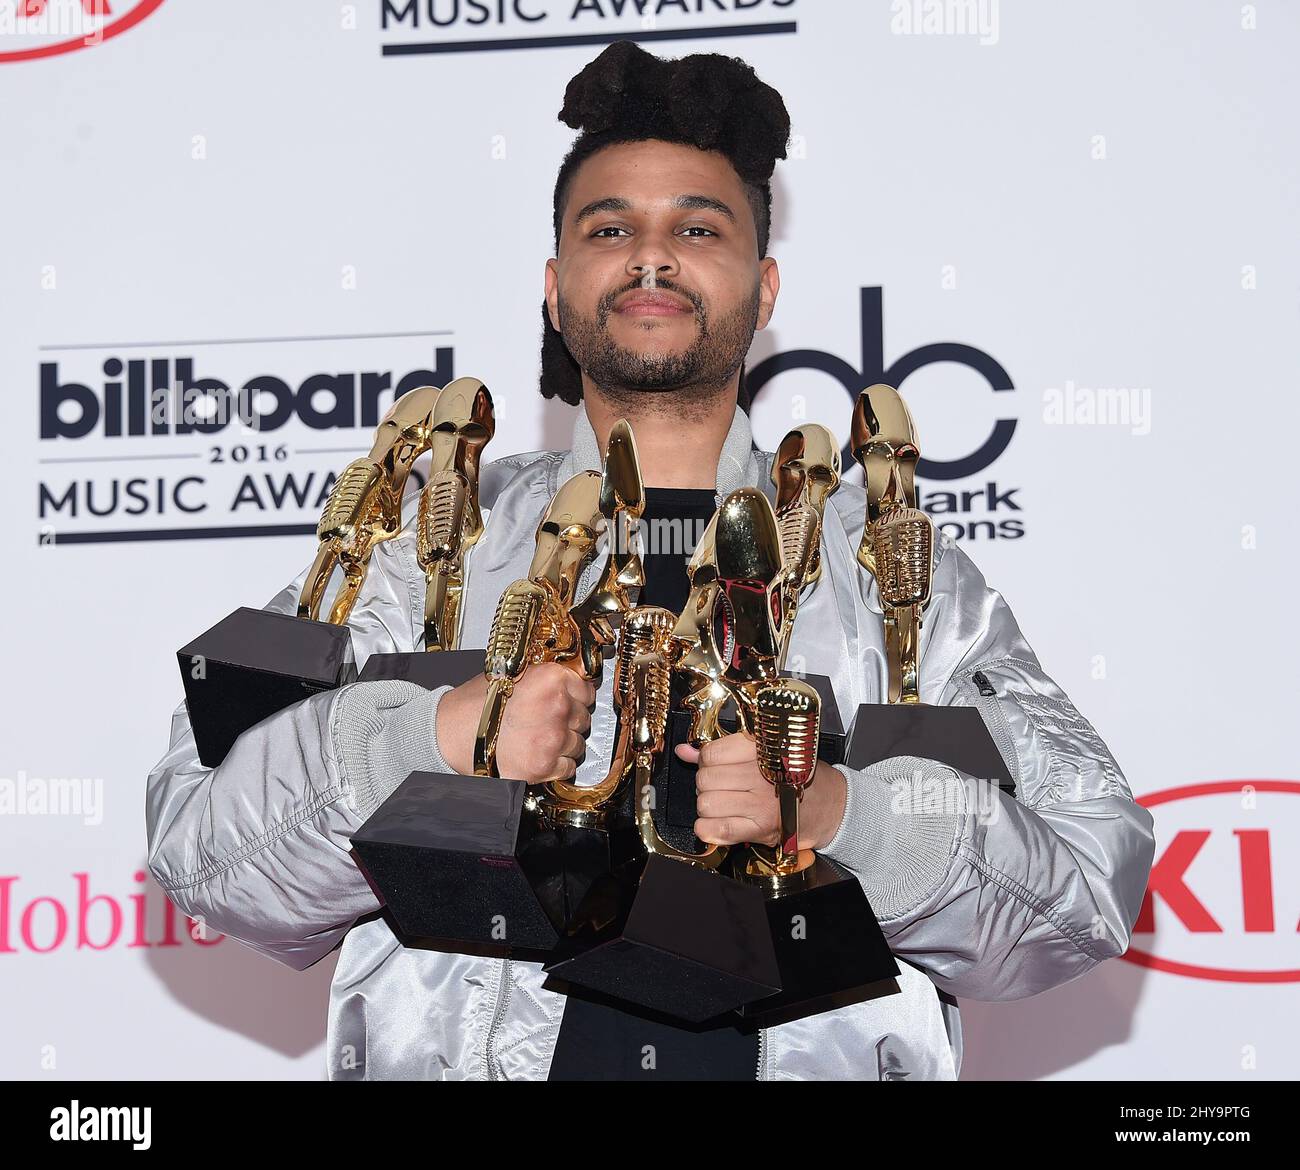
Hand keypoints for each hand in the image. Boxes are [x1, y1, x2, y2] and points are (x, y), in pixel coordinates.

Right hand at [436, 663, 594, 781]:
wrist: (449, 732)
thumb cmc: (475, 704)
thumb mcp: (513, 676)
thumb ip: (545, 680)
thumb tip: (567, 685)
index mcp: (551, 679)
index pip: (587, 690)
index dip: (576, 698)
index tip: (570, 702)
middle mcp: (557, 707)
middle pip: (583, 718)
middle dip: (570, 721)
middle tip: (547, 722)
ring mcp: (553, 738)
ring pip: (578, 744)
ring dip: (564, 744)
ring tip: (539, 739)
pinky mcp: (544, 766)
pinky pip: (568, 767)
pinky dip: (557, 765)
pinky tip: (538, 755)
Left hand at [674, 734, 846, 850]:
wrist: (828, 805)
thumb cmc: (795, 776)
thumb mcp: (763, 752)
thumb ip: (721, 750)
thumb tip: (685, 750)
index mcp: (761, 750)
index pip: (711, 753)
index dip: (708, 761)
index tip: (717, 765)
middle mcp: (760, 776)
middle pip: (705, 779)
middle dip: (707, 784)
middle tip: (723, 786)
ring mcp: (760, 804)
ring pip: (705, 804)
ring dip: (709, 806)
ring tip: (725, 803)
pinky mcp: (759, 829)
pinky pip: (714, 829)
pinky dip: (707, 829)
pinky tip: (717, 822)